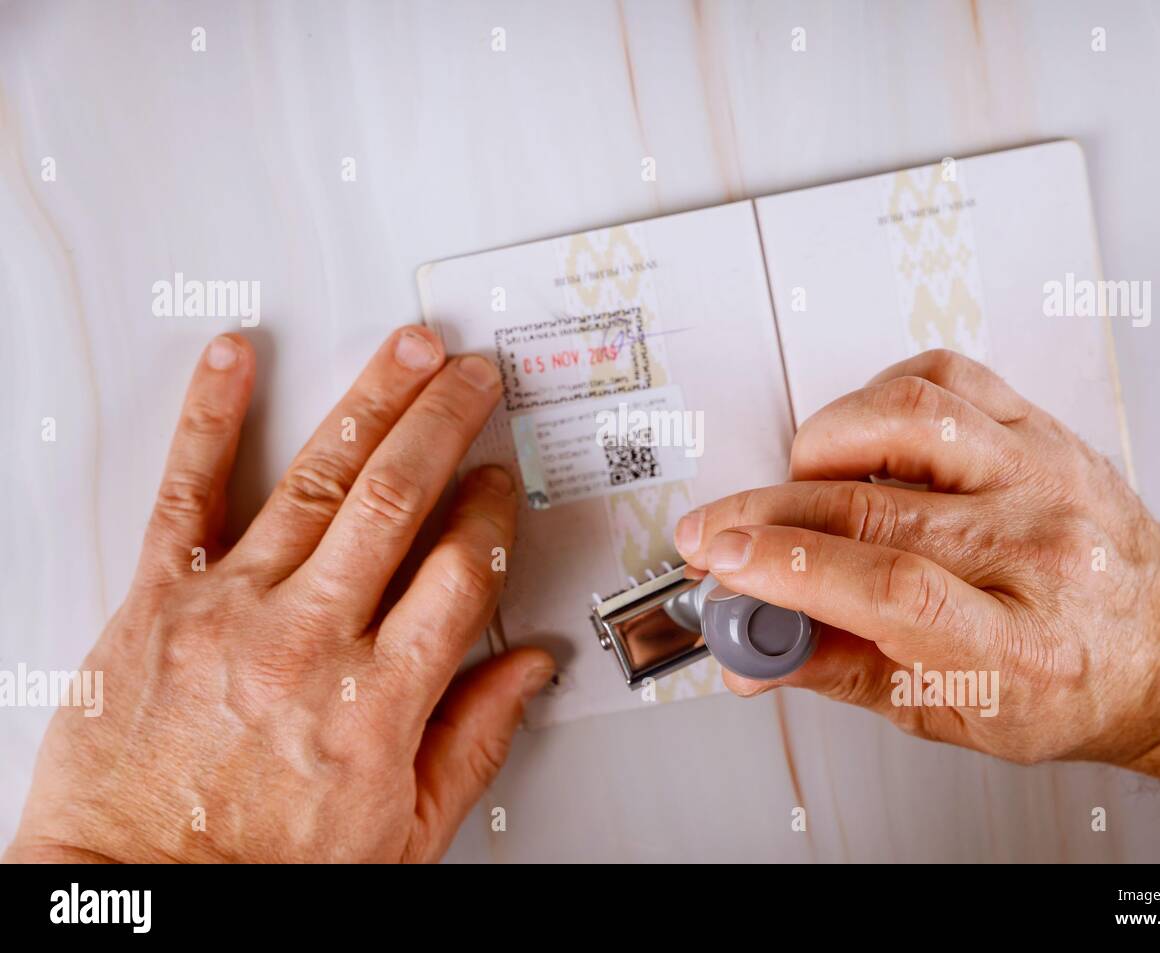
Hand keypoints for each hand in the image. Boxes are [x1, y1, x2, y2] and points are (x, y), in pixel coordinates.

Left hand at [5, 328, 552, 862]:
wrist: (141, 897)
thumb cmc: (265, 873)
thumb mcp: (402, 833)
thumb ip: (474, 741)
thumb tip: (528, 672)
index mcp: (378, 704)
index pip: (461, 575)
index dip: (492, 517)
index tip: (499, 489)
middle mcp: (308, 644)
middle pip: (397, 502)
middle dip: (445, 424)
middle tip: (472, 379)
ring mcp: (231, 612)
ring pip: (317, 481)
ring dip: (372, 404)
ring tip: (405, 354)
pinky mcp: (158, 601)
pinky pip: (187, 492)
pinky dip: (213, 417)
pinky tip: (236, 363)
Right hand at [675, 350, 1159, 834]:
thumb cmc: (1070, 688)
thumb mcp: (949, 714)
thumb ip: (840, 674)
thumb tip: (752, 652)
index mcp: (1019, 643)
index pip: (888, 589)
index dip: (787, 568)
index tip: (723, 564)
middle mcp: (1036, 549)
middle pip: (873, 507)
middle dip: (764, 516)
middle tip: (714, 535)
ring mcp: (1043, 476)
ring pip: (904, 419)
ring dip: (819, 448)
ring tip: (797, 487)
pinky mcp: (1042, 429)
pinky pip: (944, 378)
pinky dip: (877, 397)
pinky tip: (860, 435)